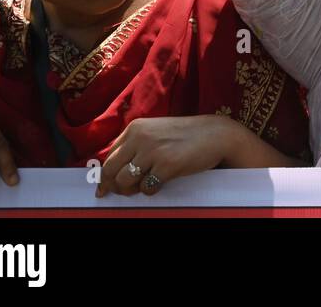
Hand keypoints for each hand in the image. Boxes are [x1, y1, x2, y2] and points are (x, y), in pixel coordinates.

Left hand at [97, 115, 240, 196]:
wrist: (216, 134)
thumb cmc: (186, 135)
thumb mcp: (156, 132)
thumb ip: (136, 145)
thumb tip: (113, 172)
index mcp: (135, 128)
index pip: (109, 155)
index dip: (105, 174)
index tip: (104, 186)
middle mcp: (140, 137)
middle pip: (110, 170)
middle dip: (113, 185)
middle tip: (122, 192)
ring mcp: (153, 151)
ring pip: (124, 181)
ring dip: (132, 189)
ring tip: (145, 185)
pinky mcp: (166, 165)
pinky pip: (146, 187)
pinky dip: (151, 190)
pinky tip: (161, 182)